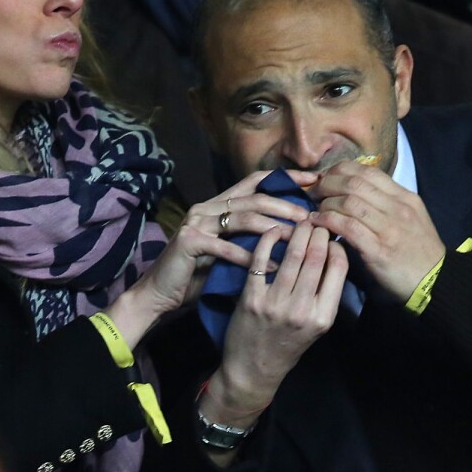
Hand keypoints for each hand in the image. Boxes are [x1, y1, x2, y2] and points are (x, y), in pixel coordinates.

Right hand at [105, 168, 316, 347]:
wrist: (158, 294)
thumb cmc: (196, 275)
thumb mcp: (229, 251)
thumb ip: (250, 239)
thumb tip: (292, 234)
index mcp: (217, 205)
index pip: (255, 182)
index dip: (284, 178)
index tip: (313, 181)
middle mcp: (206, 207)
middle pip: (253, 198)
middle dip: (285, 206)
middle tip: (309, 218)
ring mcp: (196, 222)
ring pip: (242, 217)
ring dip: (273, 227)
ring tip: (297, 238)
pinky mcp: (188, 240)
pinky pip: (225, 246)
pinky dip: (251, 258)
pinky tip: (272, 269)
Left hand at [203, 223, 347, 428]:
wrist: (254, 370)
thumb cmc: (288, 345)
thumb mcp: (316, 325)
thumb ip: (324, 294)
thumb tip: (332, 254)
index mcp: (323, 316)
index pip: (338, 268)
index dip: (336, 245)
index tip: (331, 236)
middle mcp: (302, 309)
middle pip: (316, 256)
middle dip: (318, 232)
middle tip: (315, 221)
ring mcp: (276, 303)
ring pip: (292, 254)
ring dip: (297, 231)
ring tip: (298, 222)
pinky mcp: (252, 298)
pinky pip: (262, 259)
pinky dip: (269, 239)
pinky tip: (274, 231)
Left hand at [310, 160, 444, 301]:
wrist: (435, 282)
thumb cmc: (419, 251)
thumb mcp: (411, 218)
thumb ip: (387, 202)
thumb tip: (354, 190)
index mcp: (405, 198)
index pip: (368, 171)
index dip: (341, 170)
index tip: (327, 177)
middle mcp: (398, 208)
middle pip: (355, 183)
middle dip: (328, 184)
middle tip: (314, 192)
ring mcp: (389, 228)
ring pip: (349, 202)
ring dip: (326, 203)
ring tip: (315, 209)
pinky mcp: (378, 249)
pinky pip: (347, 226)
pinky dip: (328, 220)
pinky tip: (318, 223)